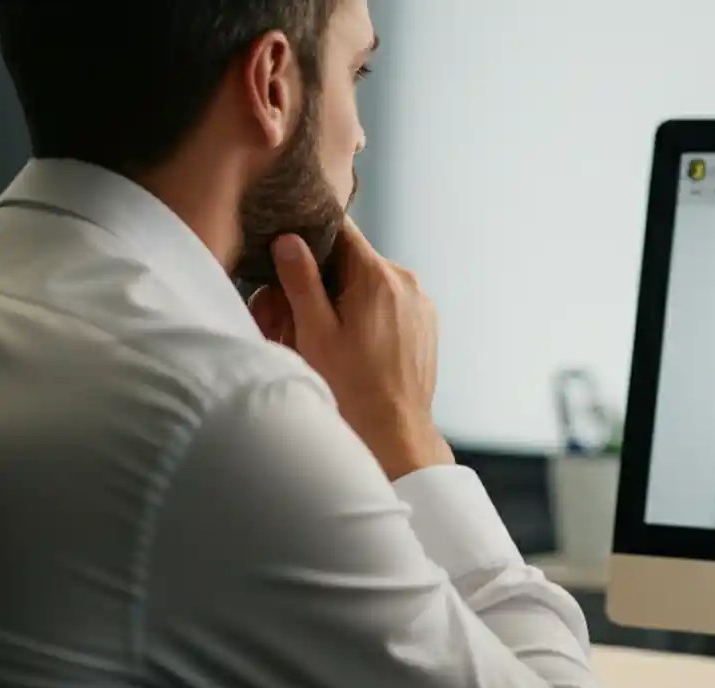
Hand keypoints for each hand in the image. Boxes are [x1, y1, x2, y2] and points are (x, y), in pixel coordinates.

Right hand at [248, 217, 454, 479]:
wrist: (395, 430)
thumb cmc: (352, 388)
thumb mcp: (314, 332)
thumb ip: (300, 281)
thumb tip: (288, 240)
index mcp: (378, 276)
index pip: (340, 230)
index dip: (311, 236)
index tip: (290, 249)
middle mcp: (406, 282)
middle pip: (355, 259)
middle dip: (326, 276)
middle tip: (300, 309)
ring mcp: (421, 303)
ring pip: (373, 282)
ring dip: (348, 297)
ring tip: (328, 334)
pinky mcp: (426, 323)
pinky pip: (391, 303)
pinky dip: (370, 313)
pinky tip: (355, 345)